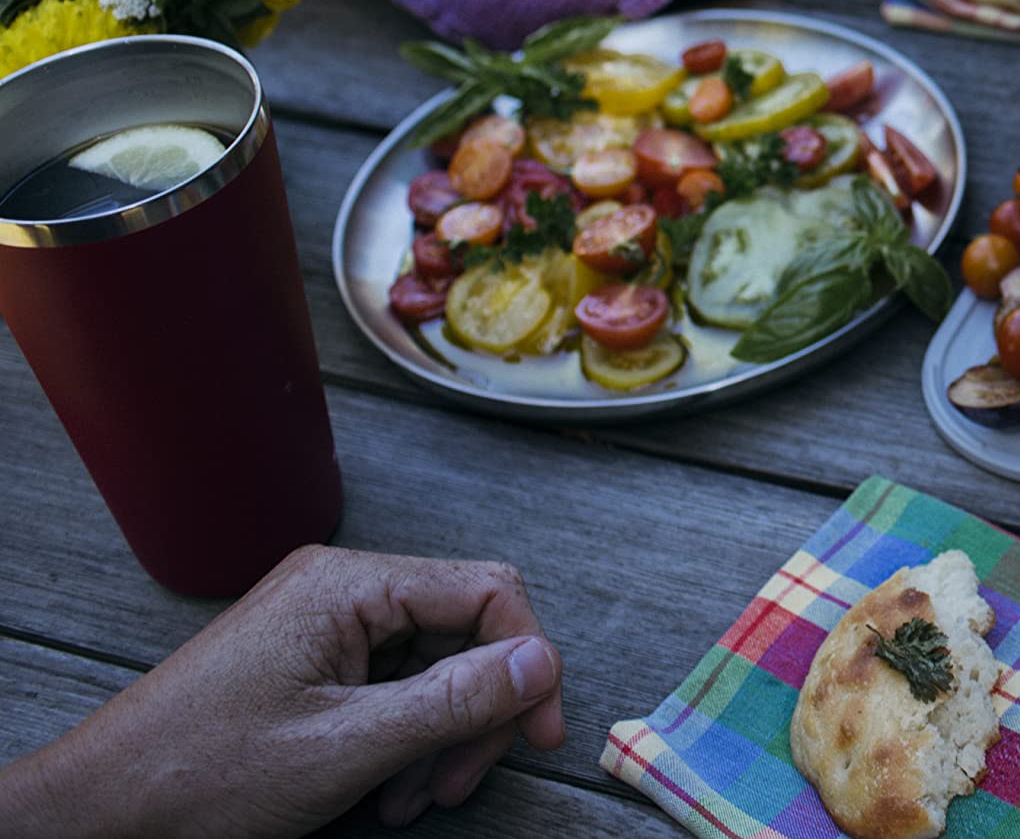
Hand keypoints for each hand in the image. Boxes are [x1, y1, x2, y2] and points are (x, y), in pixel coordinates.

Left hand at [0, 546, 567, 836]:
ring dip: (440, 738)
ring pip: (432, 667)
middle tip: (461, 783)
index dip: (528, 664)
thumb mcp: (344, 747)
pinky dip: (404, 741)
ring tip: (411, 800)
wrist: (98, 814)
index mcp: (348, 585)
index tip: (540, 735)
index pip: (487, 593)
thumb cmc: (199, 778)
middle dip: (477, 714)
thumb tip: (541, 664)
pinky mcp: (312, 660)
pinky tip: (384, 790)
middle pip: (464, 633)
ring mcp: (324, 624)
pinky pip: (392, 687)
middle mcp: (340, 588)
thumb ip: (451, 700)